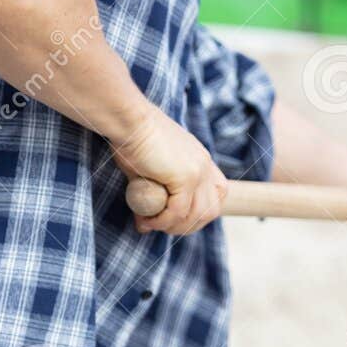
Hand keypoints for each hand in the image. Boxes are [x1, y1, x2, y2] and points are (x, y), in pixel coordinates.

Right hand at [111, 104, 227, 234]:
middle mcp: (204, 165)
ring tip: (151, 223)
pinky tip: (147, 219)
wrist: (128, 120)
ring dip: (173, 226)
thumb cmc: (131, 137)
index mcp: (200, 158)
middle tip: (162, 226)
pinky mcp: (185, 177)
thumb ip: (153, 193)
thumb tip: (145, 223)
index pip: (218, 192)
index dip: (202, 211)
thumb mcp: (148, 168)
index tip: (179, 218)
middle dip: (189, 225)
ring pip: (197, 215)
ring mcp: (198, 171)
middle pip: (212, 209)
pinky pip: (178, 212)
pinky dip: (163, 221)